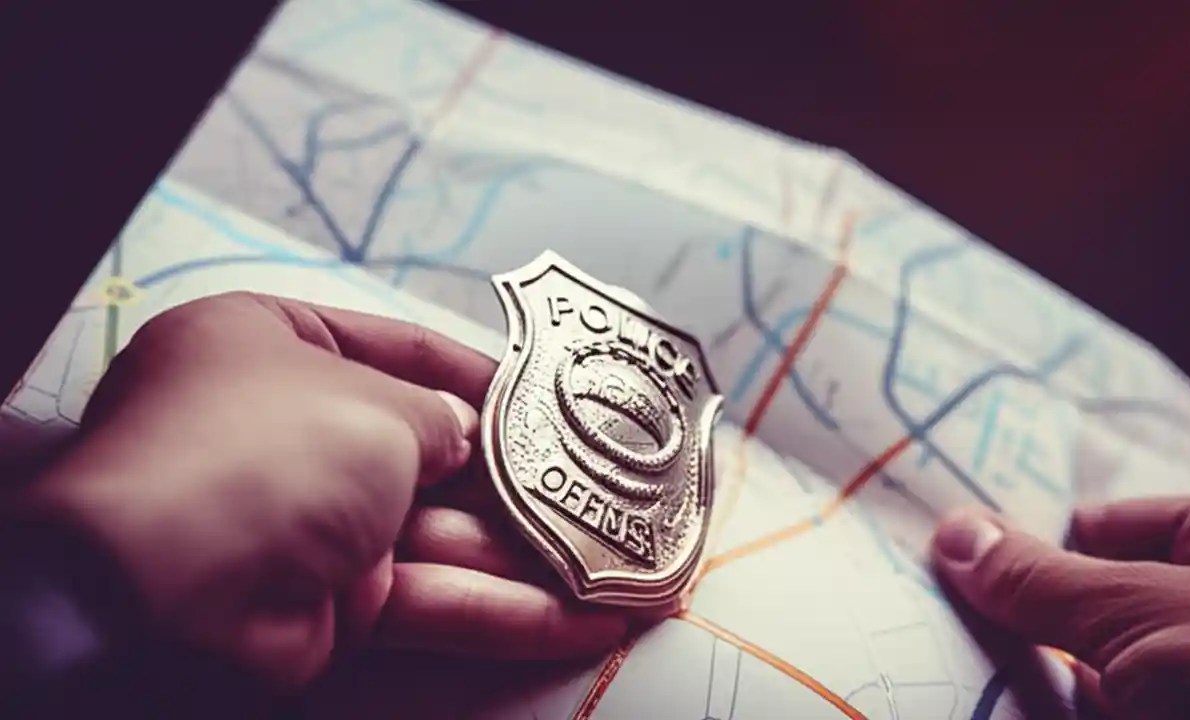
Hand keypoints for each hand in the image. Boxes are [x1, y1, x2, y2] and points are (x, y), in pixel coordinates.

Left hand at [24, 292, 628, 688]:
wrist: (164, 594)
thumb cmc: (269, 450)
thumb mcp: (373, 401)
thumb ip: (439, 415)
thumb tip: (471, 433)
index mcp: (275, 349)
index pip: (400, 348)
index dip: (483, 371)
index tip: (556, 394)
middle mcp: (293, 432)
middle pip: (433, 450)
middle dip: (526, 477)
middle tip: (609, 487)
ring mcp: (312, 522)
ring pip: (445, 536)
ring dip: (535, 557)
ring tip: (623, 567)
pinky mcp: (334, 604)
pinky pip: (433, 599)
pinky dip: (505, 614)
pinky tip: (585, 622)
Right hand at [930, 492, 1189, 718]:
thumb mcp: (1158, 618)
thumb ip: (1049, 583)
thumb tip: (953, 534)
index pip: (1098, 531)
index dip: (1025, 552)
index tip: (946, 582)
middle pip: (1094, 613)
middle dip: (1027, 634)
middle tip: (943, 650)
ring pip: (1108, 684)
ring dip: (1047, 694)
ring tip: (969, 693)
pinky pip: (1123, 709)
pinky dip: (1078, 714)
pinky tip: (1020, 710)